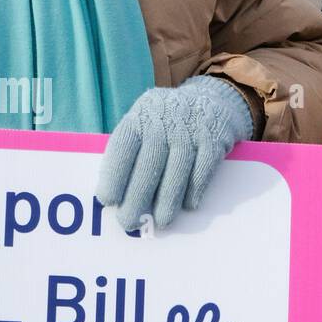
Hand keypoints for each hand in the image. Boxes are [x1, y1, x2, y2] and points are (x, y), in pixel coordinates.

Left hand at [96, 75, 253, 229]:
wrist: (210, 99)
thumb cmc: (165, 122)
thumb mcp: (143, 123)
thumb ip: (129, 152)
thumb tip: (113, 196)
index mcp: (139, 118)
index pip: (122, 147)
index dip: (114, 175)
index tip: (107, 200)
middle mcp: (164, 122)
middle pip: (149, 164)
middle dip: (137, 198)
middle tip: (129, 222)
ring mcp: (190, 130)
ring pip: (177, 170)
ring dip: (167, 200)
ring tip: (160, 222)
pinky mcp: (214, 139)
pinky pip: (203, 169)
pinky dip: (195, 190)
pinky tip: (188, 206)